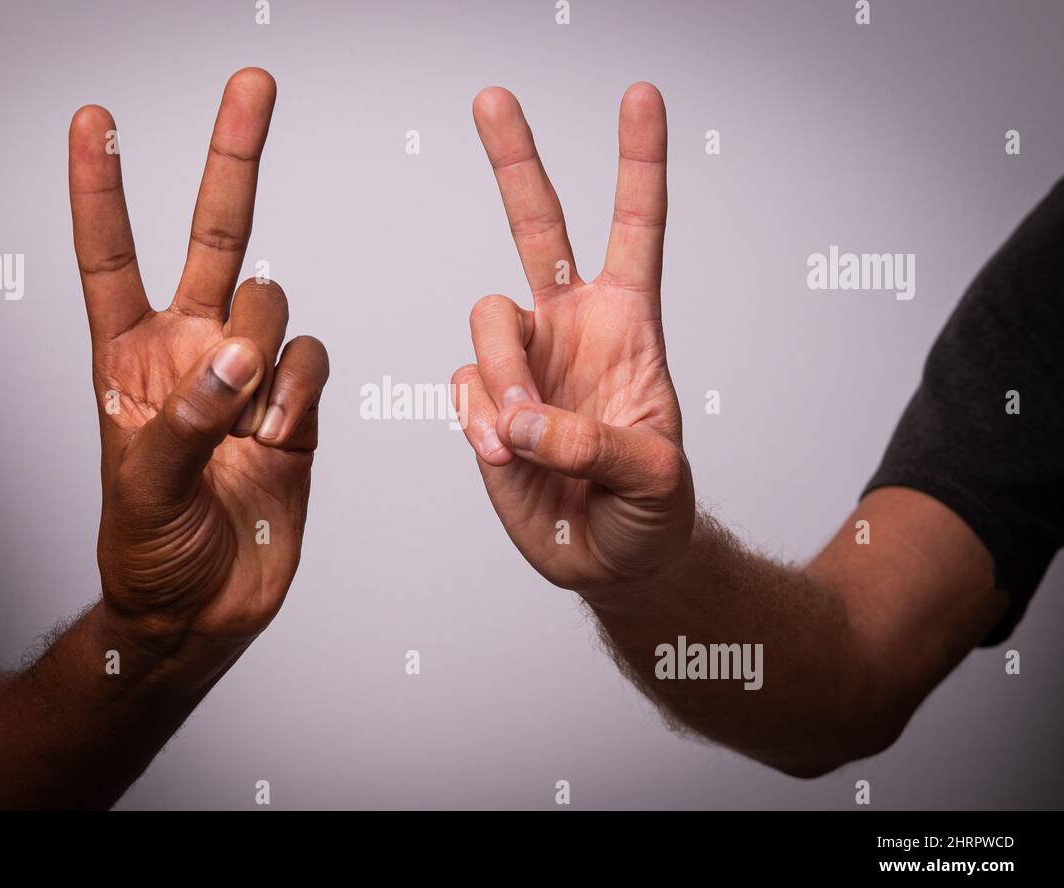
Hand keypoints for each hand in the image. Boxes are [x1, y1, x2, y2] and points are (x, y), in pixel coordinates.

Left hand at [68, 69, 327, 645]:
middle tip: (253, 84)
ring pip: (277, 304)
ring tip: (244, 426)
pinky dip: (299, 395)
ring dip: (265, 358)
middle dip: (234, 158)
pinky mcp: (296, 405)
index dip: (103, 189)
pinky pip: (314, 359)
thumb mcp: (141, 489)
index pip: (110, 257)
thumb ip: (186, 415)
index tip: (95, 120)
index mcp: (127, 359)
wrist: (204, 610)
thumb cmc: (147, 553)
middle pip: (216, 237)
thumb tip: (240, 351)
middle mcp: (190, 350)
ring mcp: (248, 375)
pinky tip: (275, 438)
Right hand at [452, 84, 693, 594]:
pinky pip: (461, 386)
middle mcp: (569, 329)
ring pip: (486, 320)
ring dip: (502, 378)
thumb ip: (597, 445)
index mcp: (628, 325)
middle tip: (492, 98)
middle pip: (538, 227)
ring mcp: (522, 365)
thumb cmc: (650, 513)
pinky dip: (478, 422)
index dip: (637, 164)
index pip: (635, 230)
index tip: (640, 96)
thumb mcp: (656, 480)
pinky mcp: (483, 404)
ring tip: (523, 441)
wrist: (607, 562)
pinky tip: (505, 455)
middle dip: (515, 161)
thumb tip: (521, 420)